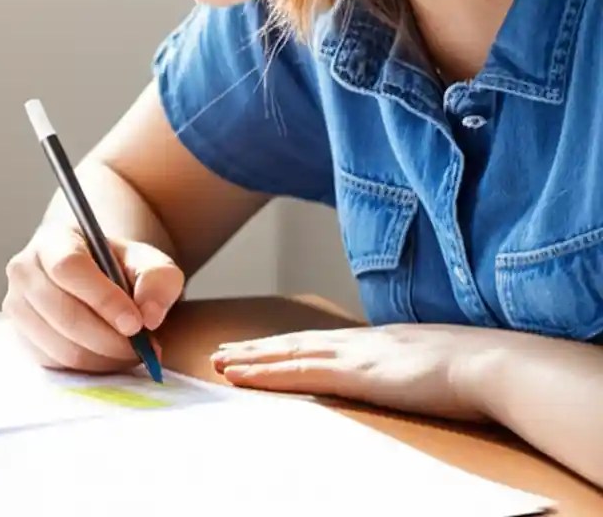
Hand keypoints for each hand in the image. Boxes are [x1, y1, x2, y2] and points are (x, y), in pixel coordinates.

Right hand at [3, 223, 183, 373]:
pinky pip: (55, 364)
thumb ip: (157, 279)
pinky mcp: (21, 338)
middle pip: (63, 313)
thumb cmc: (117, 266)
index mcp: (52, 241)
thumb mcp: (147, 261)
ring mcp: (17, 307)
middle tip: (143, 348)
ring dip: (104, 358)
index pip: (69, 269)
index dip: (103, 300)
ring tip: (133, 352)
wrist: (92, 277)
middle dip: (109, 339)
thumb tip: (148, 316)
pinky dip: (89, 368)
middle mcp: (24, 272)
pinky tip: (111, 357)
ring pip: (60, 346)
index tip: (136, 325)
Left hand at [210, 323, 510, 421]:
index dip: (289, 343)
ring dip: (251, 359)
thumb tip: (410, 373)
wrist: (496, 363)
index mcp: (381, 339)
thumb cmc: (479, 369)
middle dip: (258, 348)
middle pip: (296, 342)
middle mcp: (361, 341)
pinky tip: (240, 376)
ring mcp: (356, 355)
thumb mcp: (438, 363)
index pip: (323, 341)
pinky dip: (264, 374)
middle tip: (223, 351)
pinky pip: (296, 373)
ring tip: (220, 362)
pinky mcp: (354, 373)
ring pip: (288, 355)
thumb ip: (415, 366)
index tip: (263, 346)